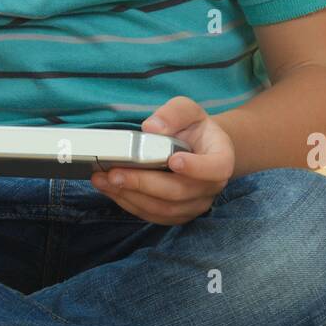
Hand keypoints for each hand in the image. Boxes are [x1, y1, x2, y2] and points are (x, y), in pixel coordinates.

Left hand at [90, 97, 234, 223]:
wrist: (198, 149)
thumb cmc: (193, 128)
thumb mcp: (187, 110)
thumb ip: (173, 114)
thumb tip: (151, 128)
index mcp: (221, 158)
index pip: (215, 168)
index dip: (196, 168)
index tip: (174, 160)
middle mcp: (211, 187)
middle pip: (180, 192)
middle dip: (144, 183)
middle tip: (115, 173)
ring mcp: (194, 205)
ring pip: (164, 209)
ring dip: (131, 196)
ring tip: (104, 180)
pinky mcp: (177, 214)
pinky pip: (153, 215)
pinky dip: (130, 204)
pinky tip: (111, 189)